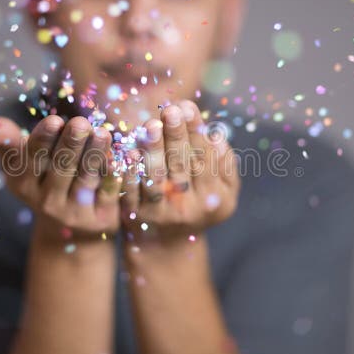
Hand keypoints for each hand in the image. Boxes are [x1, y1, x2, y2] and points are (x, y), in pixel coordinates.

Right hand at [0, 114, 121, 241]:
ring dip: (95, 155)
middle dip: (71, 144)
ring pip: (86, 178)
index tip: (55, 121)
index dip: (44, 139)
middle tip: (82, 123)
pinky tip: (125, 154)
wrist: (72, 229)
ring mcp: (74, 212)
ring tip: (104, 133)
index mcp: (24, 183)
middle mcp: (45, 201)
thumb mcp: (21, 161)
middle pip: (60, 167)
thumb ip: (4, 138)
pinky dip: (117, 172)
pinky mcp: (100, 219)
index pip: (32, 158)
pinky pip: (110, 191)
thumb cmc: (44, 177)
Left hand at [120, 100, 239, 240]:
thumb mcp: (222, 192)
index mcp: (216, 199)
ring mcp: (162, 215)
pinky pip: (132, 190)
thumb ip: (225, 164)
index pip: (205, 158)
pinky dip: (130, 170)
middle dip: (176, 136)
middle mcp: (191, 209)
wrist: (167, 247)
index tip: (187, 106)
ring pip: (157, 177)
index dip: (196, 131)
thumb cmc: (198, 206)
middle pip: (182, 165)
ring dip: (153, 149)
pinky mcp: (137, 218)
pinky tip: (129, 150)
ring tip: (151, 125)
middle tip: (170, 110)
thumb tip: (217, 135)